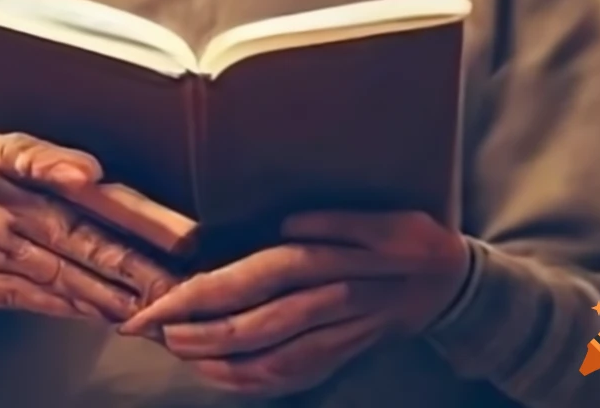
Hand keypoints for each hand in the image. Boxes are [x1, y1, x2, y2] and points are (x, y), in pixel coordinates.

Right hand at [0, 131, 177, 322]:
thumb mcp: (9, 146)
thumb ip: (47, 155)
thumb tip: (95, 174)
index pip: (20, 154)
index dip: (54, 164)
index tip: (89, 175)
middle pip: (59, 221)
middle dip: (122, 240)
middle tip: (176, 249)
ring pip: (55, 266)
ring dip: (109, 282)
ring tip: (156, 290)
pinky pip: (34, 296)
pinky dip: (77, 303)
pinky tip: (112, 309)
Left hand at [119, 211, 470, 396]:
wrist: (452, 285)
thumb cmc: (409, 238)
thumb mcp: (380, 217)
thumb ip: (331, 220)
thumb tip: (287, 225)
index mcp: (326, 265)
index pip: (245, 282)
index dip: (195, 297)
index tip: (152, 305)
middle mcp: (323, 306)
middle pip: (246, 327)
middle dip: (191, 333)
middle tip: (147, 329)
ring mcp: (331, 338)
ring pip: (264, 359)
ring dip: (213, 359)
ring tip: (174, 349)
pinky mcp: (340, 355)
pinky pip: (289, 376)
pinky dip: (251, 381)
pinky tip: (222, 375)